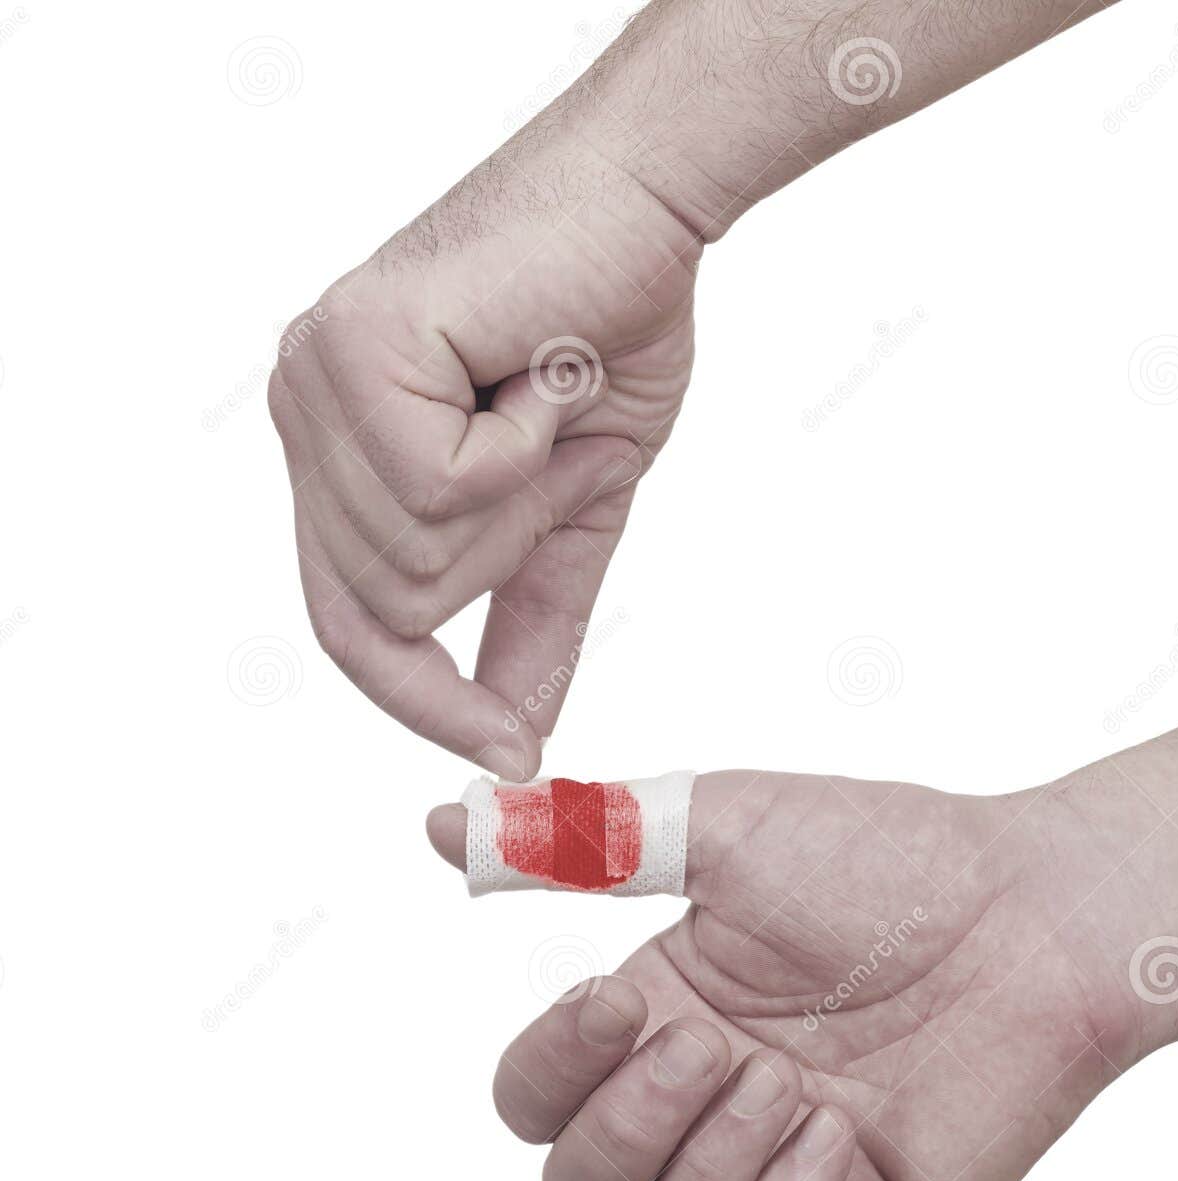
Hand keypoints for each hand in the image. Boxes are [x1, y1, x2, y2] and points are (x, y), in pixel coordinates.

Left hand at [270, 1, 1119, 772]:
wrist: (649, 209)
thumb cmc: (608, 332)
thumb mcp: (568, 514)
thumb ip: (530, 625)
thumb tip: (518, 743)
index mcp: (341, 454)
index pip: (350, 622)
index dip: (426, 698)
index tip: (507, 753)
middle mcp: (306, 414)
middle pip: (385, 607)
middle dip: (502, 552)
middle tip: (550, 447)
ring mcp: (316, 379)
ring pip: (410, 559)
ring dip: (517, 496)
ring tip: (540, 396)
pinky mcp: (354, 349)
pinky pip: (439, 488)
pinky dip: (518, 449)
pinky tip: (531, 371)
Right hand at [428, 584, 1177, 1180]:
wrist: (1039, 911)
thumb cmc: (889, 858)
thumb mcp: (720, 830)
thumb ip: (580, 841)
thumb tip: (438, 829)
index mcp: (660, 1022)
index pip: (536, 1100)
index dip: (552, 1069)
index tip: (625, 999)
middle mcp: (706, 1108)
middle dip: (626, 1128)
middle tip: (717, 1047)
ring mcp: (780, 1175)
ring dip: (708, 1164)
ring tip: (790, 1082)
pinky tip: (836, 1126)